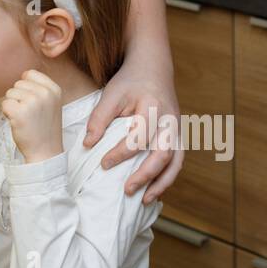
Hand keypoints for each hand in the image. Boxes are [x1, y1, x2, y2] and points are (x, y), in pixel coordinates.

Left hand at [1, 70, 63, 163]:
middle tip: (29, 114)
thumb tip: (22, 75)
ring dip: (13, 106)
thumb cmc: (44, 127)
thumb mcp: (51, 102)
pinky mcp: (19, 112)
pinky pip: (4, 104)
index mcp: (54, 88)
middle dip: (19, 98)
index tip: (34, 104)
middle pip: (17, 84)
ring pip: (10, 93)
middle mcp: (45, 93)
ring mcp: (32, 102)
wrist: (45, 152)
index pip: (29, 74)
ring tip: (25, 119)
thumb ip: (40, 87)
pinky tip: (18, 123)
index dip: (26, 88)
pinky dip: (7, 114)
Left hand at [83, 60, 182, 204]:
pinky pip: (177, 160)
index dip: (120, 154)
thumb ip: (99, 118)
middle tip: (127, 190)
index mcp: (153, 109)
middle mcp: (170, 121)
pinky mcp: (178, 135)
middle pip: (163, 154)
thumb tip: (88, 145)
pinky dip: (168, 177)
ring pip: (176, 161)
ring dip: (163, 183)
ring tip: (146, 200)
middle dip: (146, 176)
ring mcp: (177, 129)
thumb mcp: (111, 94)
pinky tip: (155, 189)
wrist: (154, 68)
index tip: (103, 163)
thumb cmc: (130, 81)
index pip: (138, 139)